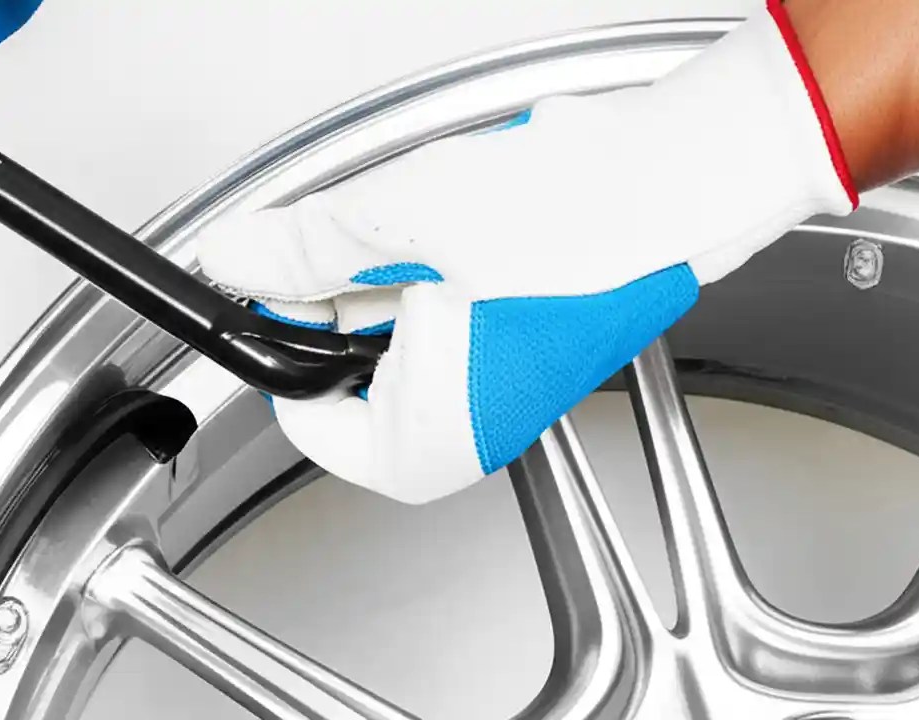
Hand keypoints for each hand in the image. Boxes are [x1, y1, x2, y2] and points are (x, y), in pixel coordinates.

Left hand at [197, 1, 857, 503]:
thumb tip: (236, 261)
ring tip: (394, 222)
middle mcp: (475, 419)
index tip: (263, 312)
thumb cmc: (577, 220)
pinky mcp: (522, 331)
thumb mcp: (400, 224)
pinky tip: (431, 219)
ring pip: (398, 340)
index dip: (281, 367)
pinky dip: (420, 267)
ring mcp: (501, 376)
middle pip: (356, 384)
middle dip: (328, 311)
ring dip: (375, 278)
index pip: (321, 434)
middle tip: (320, 251)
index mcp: (439, 431)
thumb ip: (302, 249)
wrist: (681, 177)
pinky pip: (445, 312)